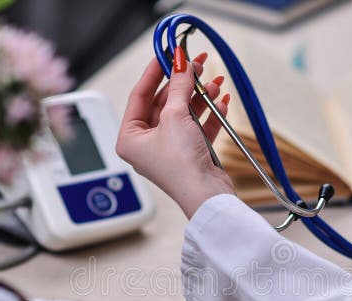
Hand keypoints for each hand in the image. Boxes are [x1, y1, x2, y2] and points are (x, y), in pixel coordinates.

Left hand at [116, 49, 234, 217]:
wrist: (206, 195)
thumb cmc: (181, 166)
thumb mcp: (176, 116)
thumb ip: (179, 86)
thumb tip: (180, 63)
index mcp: (130, 138)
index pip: (139, 95)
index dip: (155, 72)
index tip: (168, 54)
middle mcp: (146, 145)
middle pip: (164, 103)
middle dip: (184, 84)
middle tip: (197, 65)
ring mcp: (169, 150)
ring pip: (183, 114)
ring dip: (201, 98)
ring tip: (215, 83)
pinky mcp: (189, 155)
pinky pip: (197, 128)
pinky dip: (209, 115)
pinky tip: (222, 103)